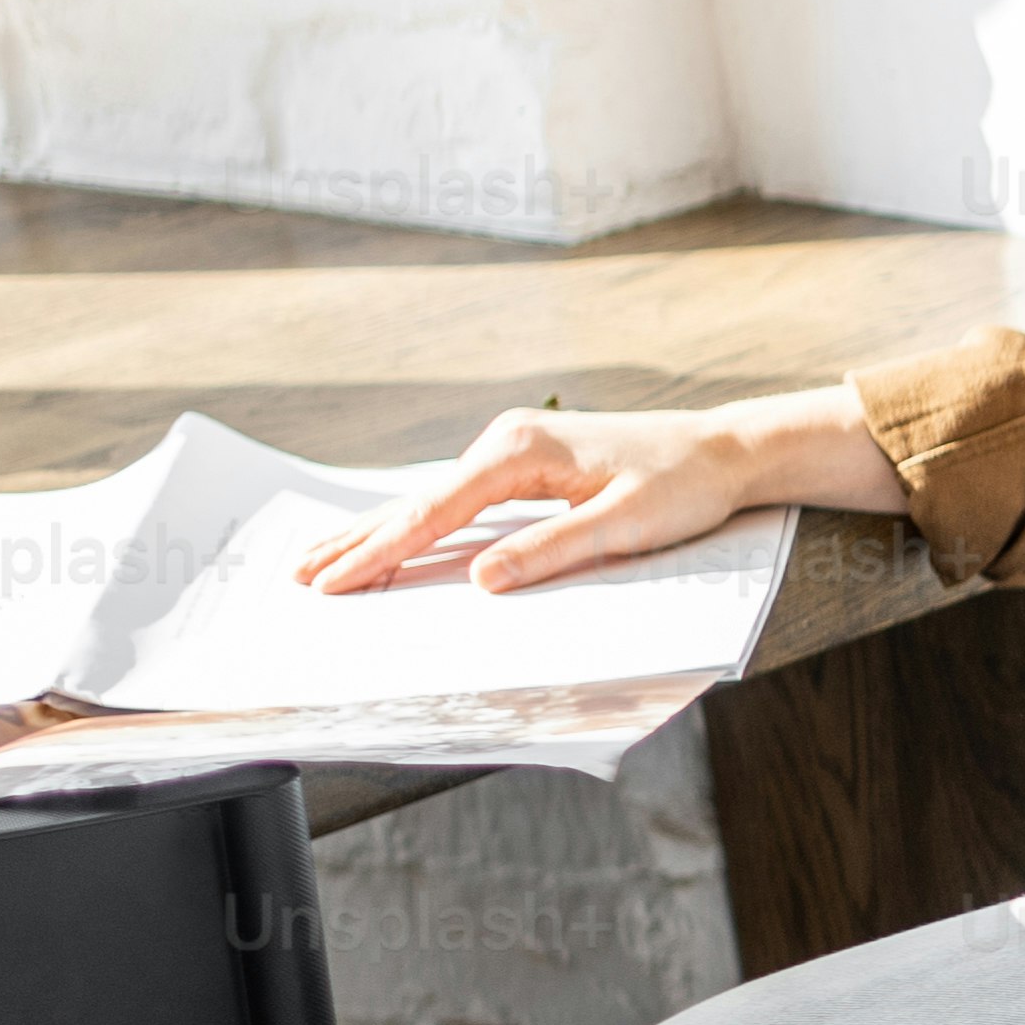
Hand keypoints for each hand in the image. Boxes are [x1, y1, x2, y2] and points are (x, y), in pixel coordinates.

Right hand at [297, 390, 893, 592]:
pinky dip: (415, 523)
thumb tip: (485, 581)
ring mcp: (511, 450)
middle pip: (418, 503)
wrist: (723, 450)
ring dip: (376, 532)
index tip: (338, 582)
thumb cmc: (684, 486)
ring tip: (319, 560)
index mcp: (520, 452)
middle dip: (360, 543)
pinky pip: (455, 501)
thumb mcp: (625, 524)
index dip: (383, 551)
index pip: (436, 512)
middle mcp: (505, 443)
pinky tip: (388, 538)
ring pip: (430, 501)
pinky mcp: (523, 464)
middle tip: (302, 578)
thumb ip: (554, 551)